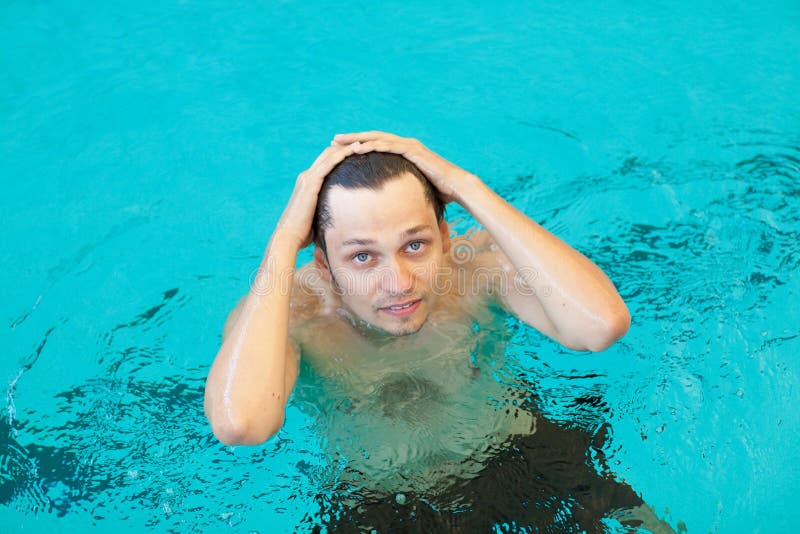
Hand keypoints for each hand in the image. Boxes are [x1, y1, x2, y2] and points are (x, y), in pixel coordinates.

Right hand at [275, 142, 361, 248]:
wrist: (289, 237)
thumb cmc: (303, 233)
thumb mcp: (319, 217)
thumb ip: (329, 210)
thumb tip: (343, 218)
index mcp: (308, 184)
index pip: (325, 163)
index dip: (339, 156)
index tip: (356, 153)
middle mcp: (306, 177)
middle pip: (327, 155)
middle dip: (344, 147)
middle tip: (362, 143)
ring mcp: (307, 179)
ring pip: (328, 156)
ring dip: (345, 148)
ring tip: (362, 143)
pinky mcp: (310, 183)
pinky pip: (328, 164)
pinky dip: (341, 155)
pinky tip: (354, 151)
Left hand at [331, 131, 475, 203]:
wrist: (456, 187)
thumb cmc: (437, 190)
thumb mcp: (412, 186)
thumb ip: (399, 187)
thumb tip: (387, 203)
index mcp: (403, 151)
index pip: (376, 145)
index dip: (358, 145)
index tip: (339, 148)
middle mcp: (405, 144)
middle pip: (373, 137)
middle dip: (353, 138)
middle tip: (333, 139)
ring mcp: (409, 145)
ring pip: (378, 138)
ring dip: (358, 139)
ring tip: (340, 141)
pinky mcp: (413, 150)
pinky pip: (389, 146)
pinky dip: (373, 145)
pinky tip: (358, 148)